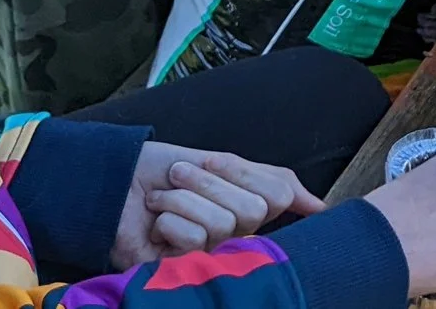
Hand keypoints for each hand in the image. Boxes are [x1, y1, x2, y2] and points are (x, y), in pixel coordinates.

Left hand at [111, 145, 322, 265]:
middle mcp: (235, 238)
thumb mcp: (222, 165)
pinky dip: (168, 222)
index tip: (212, 162)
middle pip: (252, 209)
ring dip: (182, 200)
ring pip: (222, 224)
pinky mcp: (182, 272)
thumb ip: (272, 181)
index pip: (281, 196)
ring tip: (160, 201)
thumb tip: (324, 209)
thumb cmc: (162, 171)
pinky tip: (154, 225)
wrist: (112, 183)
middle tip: (178, 177)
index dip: (245, 175)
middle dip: (208, 184)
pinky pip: (193, 242)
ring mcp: (209, 257)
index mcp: (249, 212)